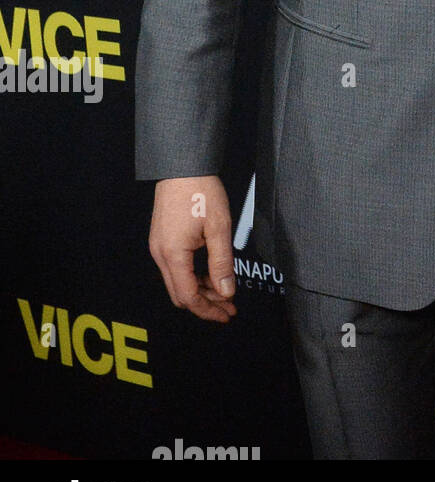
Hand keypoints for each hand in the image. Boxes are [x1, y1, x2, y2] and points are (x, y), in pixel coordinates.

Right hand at [148, 176, 236, 322]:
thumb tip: (225, 291)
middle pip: (180, 294)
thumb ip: (222, 262)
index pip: (188, 296)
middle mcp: (160, 254)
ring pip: (178, 282)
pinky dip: (193, 276)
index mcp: (172, 254)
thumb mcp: (219, 228)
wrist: (181, 167)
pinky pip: (176, 268)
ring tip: (224, 292)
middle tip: (228, 308)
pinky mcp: (162, 240)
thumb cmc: (200, 191)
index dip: (208, 309)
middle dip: (205, 304)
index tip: (226, 314)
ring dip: (200, 290)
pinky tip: (211, 274)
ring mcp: (159, 247)